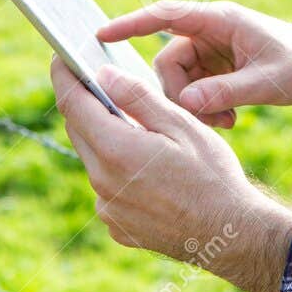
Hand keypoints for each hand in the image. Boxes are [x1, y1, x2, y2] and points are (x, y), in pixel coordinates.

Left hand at [50, 57, 291, 291]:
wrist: (230, 235)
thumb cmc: (213, 175)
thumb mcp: (182, 126)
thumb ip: (139, 98)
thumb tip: (104, 75)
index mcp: (117, 150)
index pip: (72, 104)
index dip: (63, 75)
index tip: (60, 55)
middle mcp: (103, 181)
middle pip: (79, 130)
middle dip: (86, 103)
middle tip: (101, 81)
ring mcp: (108, 208)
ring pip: (94, 158)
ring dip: (106, 138)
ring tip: (138, 127)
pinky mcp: (117, 225)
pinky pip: (107, 187)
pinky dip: (118, 169)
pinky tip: (149, 168)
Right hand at [96, 0, 291, 126]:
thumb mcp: (268, 82)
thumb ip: (227, 92)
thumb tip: (186, 105)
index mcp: (219, 20)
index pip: (165, 16)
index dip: (130, 23)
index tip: (99, 35)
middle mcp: (211, 31)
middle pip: (168, 61)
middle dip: (177, 94)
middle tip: (203, 119)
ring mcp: (213, 51)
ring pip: (179, 80)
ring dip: (193, 106)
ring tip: (226, 123)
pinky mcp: (218, 69)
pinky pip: (194, 90)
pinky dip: (204, 108)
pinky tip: (230, 122)